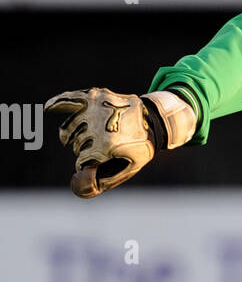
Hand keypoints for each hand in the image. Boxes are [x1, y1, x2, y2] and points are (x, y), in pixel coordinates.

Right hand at [44, 87, 196, 196]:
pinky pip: (70, 99)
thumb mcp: (128, 169)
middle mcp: (99, 127)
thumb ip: (104, 180)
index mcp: (107, 146)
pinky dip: (58, 103)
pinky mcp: (94, 97)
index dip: (86, 165)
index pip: (82, 161)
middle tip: (97, 148)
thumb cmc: (140, 148)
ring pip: (69, 128)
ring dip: (70, 136)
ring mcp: (96, 110)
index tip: (92, 163)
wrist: (153, 120)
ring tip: (79, 138)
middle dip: (83, 150)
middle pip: (76, 145)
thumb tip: (78, 185)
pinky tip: (48, 107)